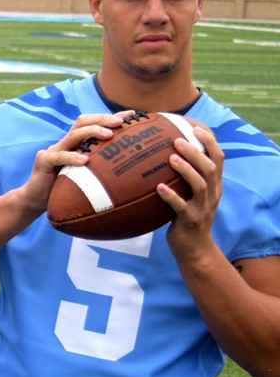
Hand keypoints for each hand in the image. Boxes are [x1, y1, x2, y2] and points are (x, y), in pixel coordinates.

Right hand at [17, 112, 129, 211]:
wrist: (35, 200)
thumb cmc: (62, 189)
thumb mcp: (85, 177)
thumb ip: (99, 170)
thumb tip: (130, 172)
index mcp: (75, 144)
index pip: (93, 124)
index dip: (111, 117)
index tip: (132, 115)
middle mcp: (65, 143)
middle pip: (82, 122)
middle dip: (102, 118)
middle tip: (121, 122)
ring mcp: (53, 150)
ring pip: (73, 135)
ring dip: (92, 131)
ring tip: (108, 135)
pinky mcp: (43, 161)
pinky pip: (58, 156)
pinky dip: (72, 157)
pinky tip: (84, 160)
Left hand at [163, 123, 222, 258]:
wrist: (194, 249)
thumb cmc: (187, 217)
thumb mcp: (191, 195)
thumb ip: (185, 178)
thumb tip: (163, 154)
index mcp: (214, 185)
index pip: (218, 159)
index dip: (209, 142)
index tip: (195, 128)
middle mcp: (212, 194)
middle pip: (210, 168)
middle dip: (196, 152)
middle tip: (177, 140)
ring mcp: (202, 208)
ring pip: (200, 185)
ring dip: (186, 170)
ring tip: (171, 158)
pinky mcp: (190, 221)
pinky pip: (181, 207)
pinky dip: (170, 196)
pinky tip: (159, 187)